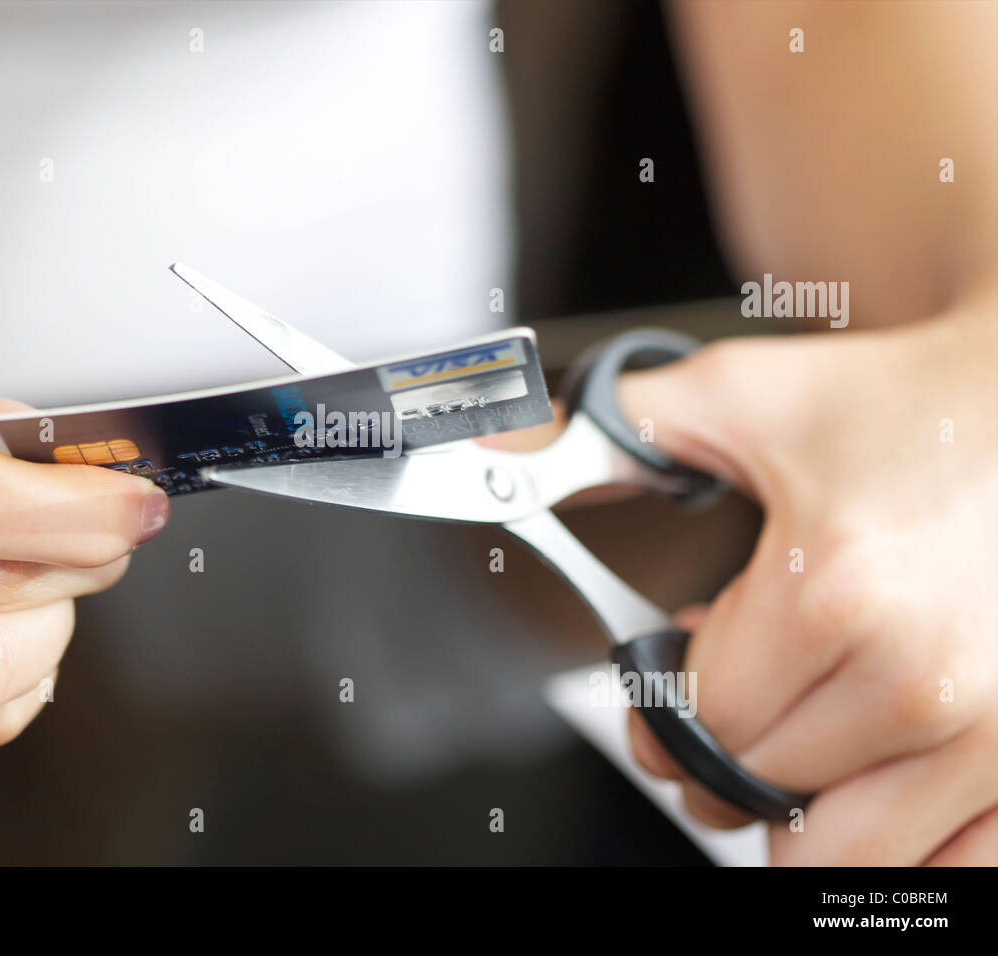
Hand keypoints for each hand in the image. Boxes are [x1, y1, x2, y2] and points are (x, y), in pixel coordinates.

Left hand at [617, 298, 997, 863]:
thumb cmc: (890, 408)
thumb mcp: (734, 399)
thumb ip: (599, 436)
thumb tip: (487, 454)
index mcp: (833, 597)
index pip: (693, 723)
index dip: (660, 701)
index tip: (668, 671)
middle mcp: (923, 682)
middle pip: (752, 792)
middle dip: (717, 747)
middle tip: (735, 688)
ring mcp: (997, 737)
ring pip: (835, 857)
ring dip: (794, 810)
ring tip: (801, 728)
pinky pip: (946, 874)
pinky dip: (887, 843)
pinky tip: (873, 769)